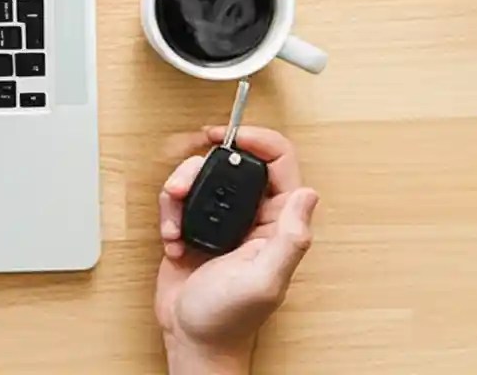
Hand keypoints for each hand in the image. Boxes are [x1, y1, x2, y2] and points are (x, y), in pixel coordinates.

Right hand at [154, 126, 319, 374]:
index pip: (279, 163)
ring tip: (174, 217)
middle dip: (203, 166)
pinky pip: (178, 200)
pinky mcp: (194, 227)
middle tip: (185, 181)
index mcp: (278, 222)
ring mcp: (222, 221)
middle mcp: (252, 216)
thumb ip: (291, 239)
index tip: (230, 137)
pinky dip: (168, 214)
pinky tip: (172, 239)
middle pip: (231, 162)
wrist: (192, 339)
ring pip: (201, 177)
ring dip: (180, 189)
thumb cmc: (230, 320)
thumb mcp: (265, 280)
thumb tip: (308, 195)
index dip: (257, 141)